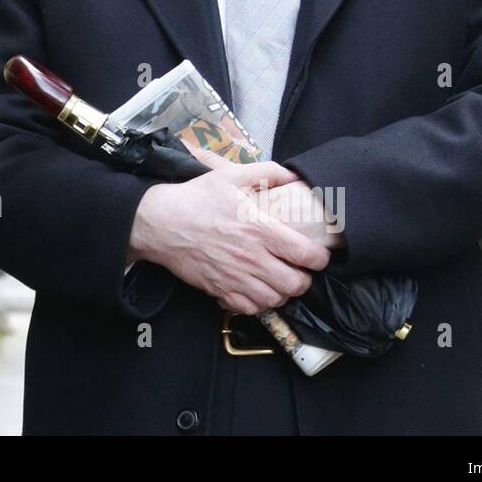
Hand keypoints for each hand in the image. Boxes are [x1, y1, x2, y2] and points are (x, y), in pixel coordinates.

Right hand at [128, 146, 330, 314]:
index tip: (317, 254)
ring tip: (279, 280)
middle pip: (296, 284)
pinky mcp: (220, 290)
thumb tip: (293, 176)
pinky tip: (257, 289)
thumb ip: (267, 172)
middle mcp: (251, 257)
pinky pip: (251, 309)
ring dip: (283, 292)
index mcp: (259, 229)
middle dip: (304, 279)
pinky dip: (259, 303)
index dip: (320, 258)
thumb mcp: (231, 176)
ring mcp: (236, 277)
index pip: (306, 255)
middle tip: (299, 269)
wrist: (161, 222)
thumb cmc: (197, 198)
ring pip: (275, 300)